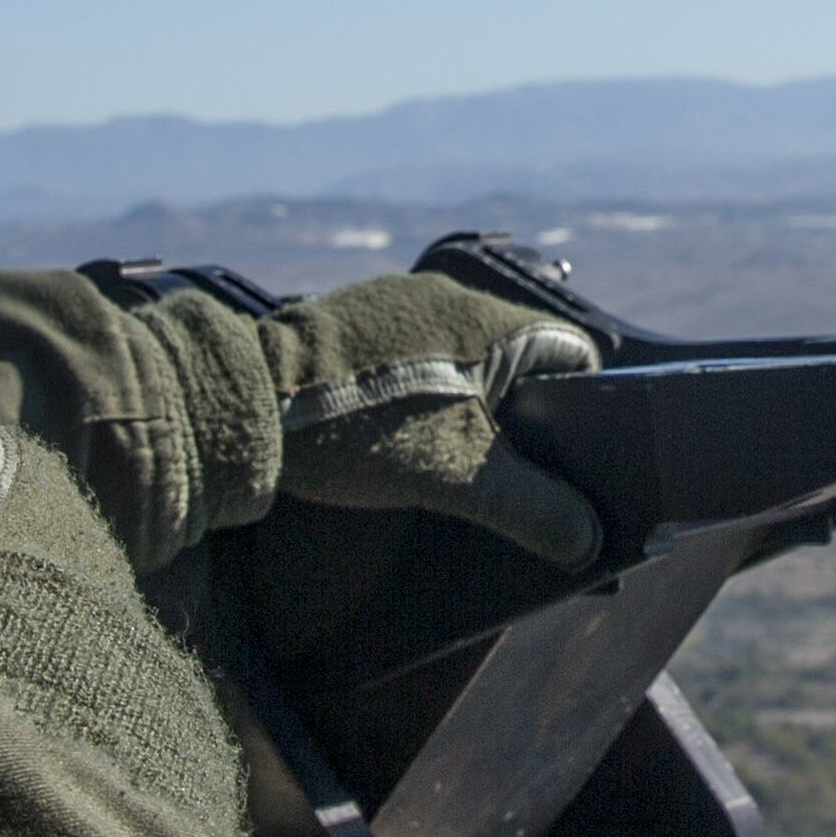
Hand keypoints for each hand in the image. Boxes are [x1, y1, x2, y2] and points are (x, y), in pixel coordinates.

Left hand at [261, 271, 607, 571]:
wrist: (247, 400)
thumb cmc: (365, 428)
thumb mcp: (460, 479)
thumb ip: (534, 508)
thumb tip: (588, 539)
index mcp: (493, 321)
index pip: (573, 356)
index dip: (586, 411)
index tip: (576, 466)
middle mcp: (451, 297)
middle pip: (518, 361)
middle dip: (525, 422)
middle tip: (520, 481)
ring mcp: (396, 304)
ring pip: (462, 362)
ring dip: (468, 413)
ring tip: (457, 471)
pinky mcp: (351, 322)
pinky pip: (412, 359)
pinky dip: (419, 398)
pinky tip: (401, 443)